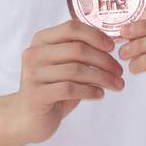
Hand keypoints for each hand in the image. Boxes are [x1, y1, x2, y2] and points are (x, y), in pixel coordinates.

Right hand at [12, 20, 124, 144]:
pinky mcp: (36, 94)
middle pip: (77, 49)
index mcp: (42, 40)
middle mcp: (34, 53)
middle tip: (119, 71)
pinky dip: (89, 91)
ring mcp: (33, 74)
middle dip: (104, 60)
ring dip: (102, 77)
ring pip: (76, 70)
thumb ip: (80, 54)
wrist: (27, 118)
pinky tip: (99, 94)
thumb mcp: (64, 66)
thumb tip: (111, 48)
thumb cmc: (51, 89)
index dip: (95, 35)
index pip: (72, 28)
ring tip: (116, 85)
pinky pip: (70, 89)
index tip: (112, 47)